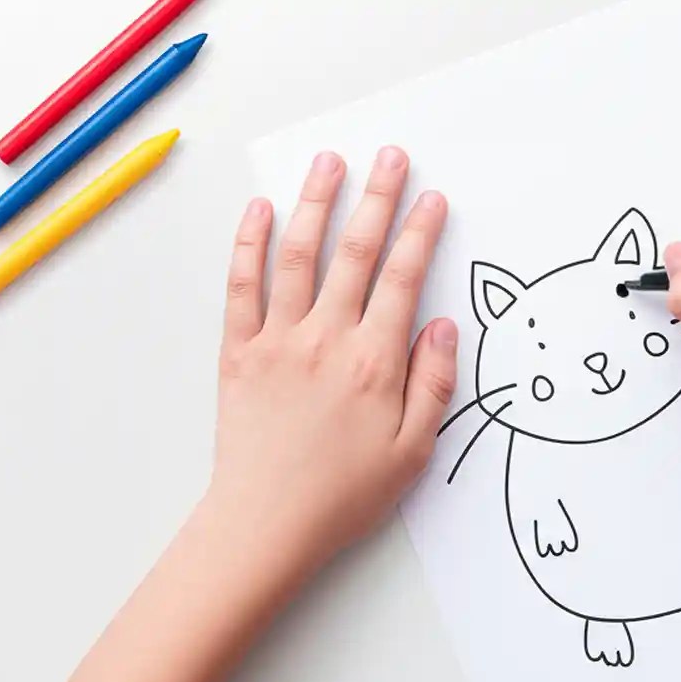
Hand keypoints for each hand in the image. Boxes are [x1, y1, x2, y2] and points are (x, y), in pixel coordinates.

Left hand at [211, 147, 455, 559]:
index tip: (431, 198)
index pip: (403, 279)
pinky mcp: (239, 352)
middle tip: (389, 156)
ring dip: (316, 204)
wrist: (265, 525)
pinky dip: (249, 244)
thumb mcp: (413, 450)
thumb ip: (433, 383)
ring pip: (299, 255)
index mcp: (374, 362)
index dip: (420, 232)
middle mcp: (326, 338)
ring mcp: (278, 340)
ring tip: (329, 163)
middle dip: (377, 198)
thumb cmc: (343, 495)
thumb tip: (441, 325)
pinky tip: (259, 211)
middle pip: (356, 253)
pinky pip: (242, 287)